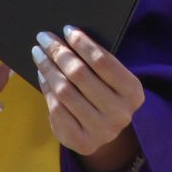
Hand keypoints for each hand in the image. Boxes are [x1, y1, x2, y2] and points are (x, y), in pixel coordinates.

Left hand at [31, 26, 143, 169]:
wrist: (104, 130)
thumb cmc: (105, 91)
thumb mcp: (111, 77)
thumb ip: (97, 60)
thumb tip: (67, 34)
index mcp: (133, 92)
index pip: (103, 61)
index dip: (82, 43)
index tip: (66, 29)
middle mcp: (120, 114)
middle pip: (79, 74)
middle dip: (58, 52)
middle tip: (44, 37)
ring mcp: (102, 131)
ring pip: (65, 90)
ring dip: (47, 67)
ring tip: (38, 52)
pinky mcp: (82, 142)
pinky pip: (57, 109)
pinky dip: (46, 87)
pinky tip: (42, 74)